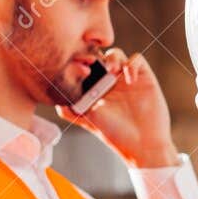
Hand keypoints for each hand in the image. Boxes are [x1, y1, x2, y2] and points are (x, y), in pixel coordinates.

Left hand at [55, 49, 179, 167]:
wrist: (142, 144)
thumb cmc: (115, 135)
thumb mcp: (88, 121)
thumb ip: (71, 110)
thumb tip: (54, 100)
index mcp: (95, 89)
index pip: (85, 67)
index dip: (80, 62)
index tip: (79, 68)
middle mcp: (110, 82)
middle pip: (100, 56)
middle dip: (95, 55)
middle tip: (93, 64)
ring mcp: (126, 79)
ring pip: (117, 54)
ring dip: (112, 58)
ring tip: (112, 70)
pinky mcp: (144, 78)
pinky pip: (136, 60)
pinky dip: (131, 64)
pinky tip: (129, 79)